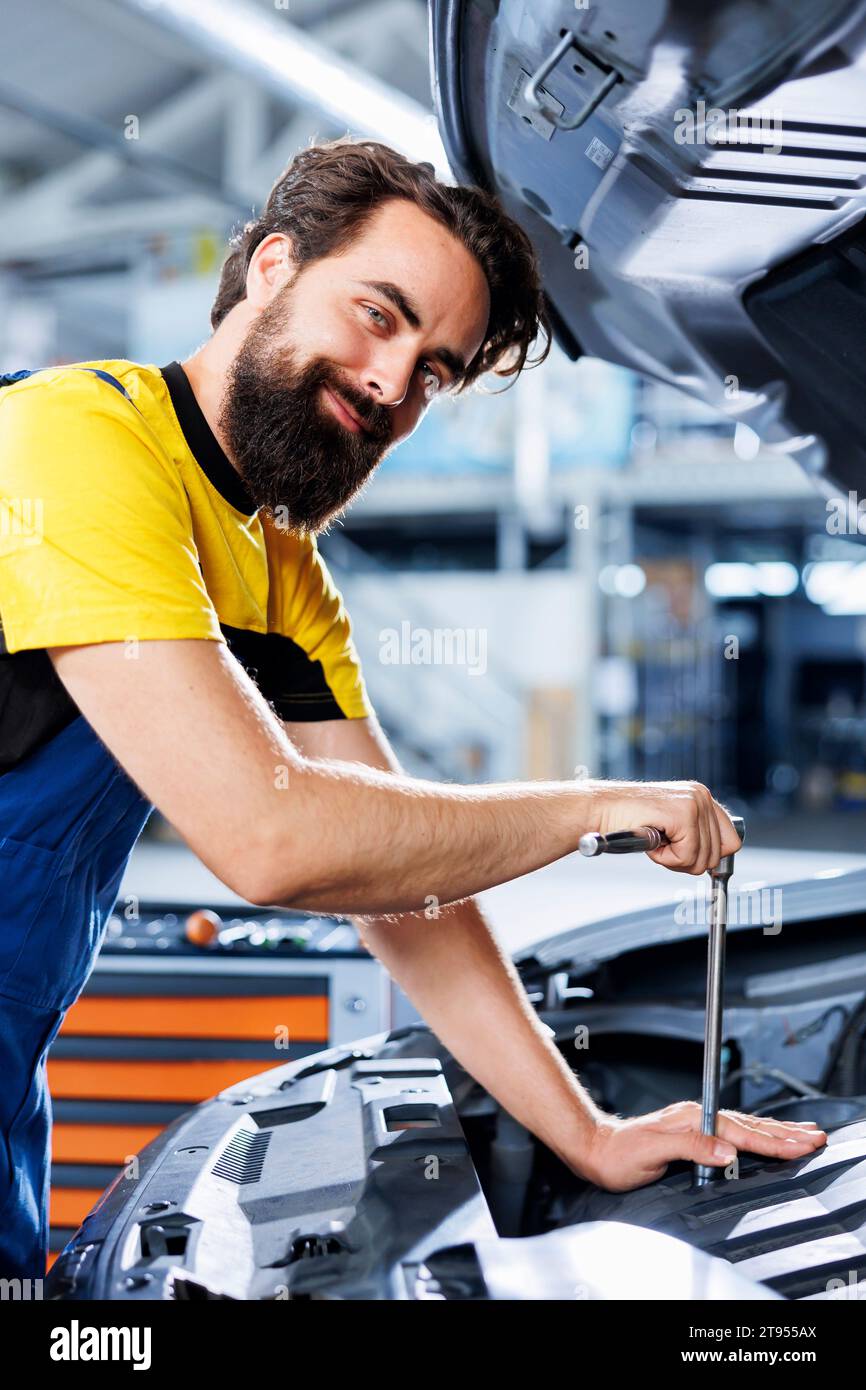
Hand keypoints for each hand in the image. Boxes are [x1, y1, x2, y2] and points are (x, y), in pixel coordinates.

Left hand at [577, 1101, 826, 1191]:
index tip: (799, 1145)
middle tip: (816, 1136)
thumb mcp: (653, 1150)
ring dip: (775, 1132)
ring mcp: (696, 1124)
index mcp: (694, 1119)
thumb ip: (692, 1147)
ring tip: (801, 1133)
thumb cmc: (620, 1155)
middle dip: (785, 1132)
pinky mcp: (693, 1135)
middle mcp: (698, 1117)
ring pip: (745, 1127)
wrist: (596, 1151)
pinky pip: (734, 1133)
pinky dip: (756, 1135)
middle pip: (750, 1125)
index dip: (772, 1141)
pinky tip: (764, 1137)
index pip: (742, 1132)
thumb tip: (729, 1151)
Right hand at [592, 778, 739, 874]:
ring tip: (654, 841)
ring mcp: (694, 803)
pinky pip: (686, 856)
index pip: (731, 839)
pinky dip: (665, 858)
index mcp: (702, 797)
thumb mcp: (670, 827)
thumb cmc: (628, 820)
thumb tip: (715, 862)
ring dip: (673, 859)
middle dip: (688, 861)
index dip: (711, 857)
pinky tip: (651, 841)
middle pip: (719, 854)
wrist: (600, 809)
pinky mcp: (683, 813)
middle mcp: (702, 796)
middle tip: (663, 848)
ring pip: (702, 858)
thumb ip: (695, 836)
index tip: (692, 860)